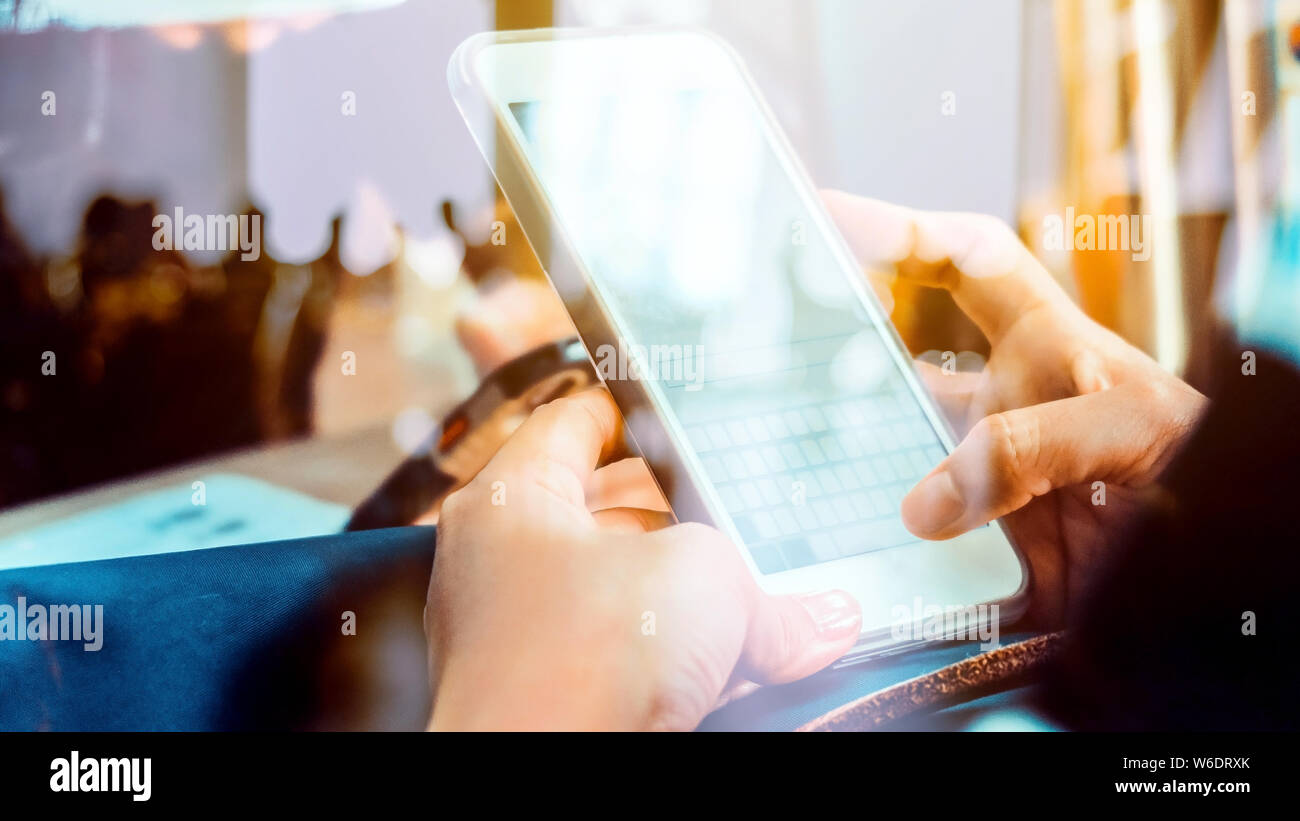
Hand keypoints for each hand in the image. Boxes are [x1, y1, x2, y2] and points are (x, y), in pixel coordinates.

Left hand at [425, 389, 861, 730]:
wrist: (538, 784)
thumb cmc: (585, 658)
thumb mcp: (704, 585)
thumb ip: (769, 593)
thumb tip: (828, 619)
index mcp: (512, 501)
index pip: (571, 422)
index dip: (632, 408)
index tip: (676, 408)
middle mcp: (502, 564)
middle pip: (607, 515)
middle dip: (687, 520)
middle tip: (746, 511)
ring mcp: (520, 637)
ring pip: (622, 596)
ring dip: (690, 599)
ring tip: (764, 599)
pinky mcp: (550, 697)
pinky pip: (623, 662)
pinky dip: (677, 662)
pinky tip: (739, 669)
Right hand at [822, 192, 1206, 625]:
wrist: (1231, 563)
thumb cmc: (1202, 463)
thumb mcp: (1130, 427)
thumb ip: (1035, 446)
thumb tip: (925, 502)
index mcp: (1043, 344)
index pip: (965, 262)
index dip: (898, 230)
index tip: (824, 219)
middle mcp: (1003, 405)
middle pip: (898, 365)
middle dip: (832, 358)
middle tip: (761, 364)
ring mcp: (991, 476)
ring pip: (894, 460)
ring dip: (845, 470)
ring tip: (779, 476)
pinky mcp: (989, 547)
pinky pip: (915, 551)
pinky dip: (877, 562)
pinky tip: (841, 570)